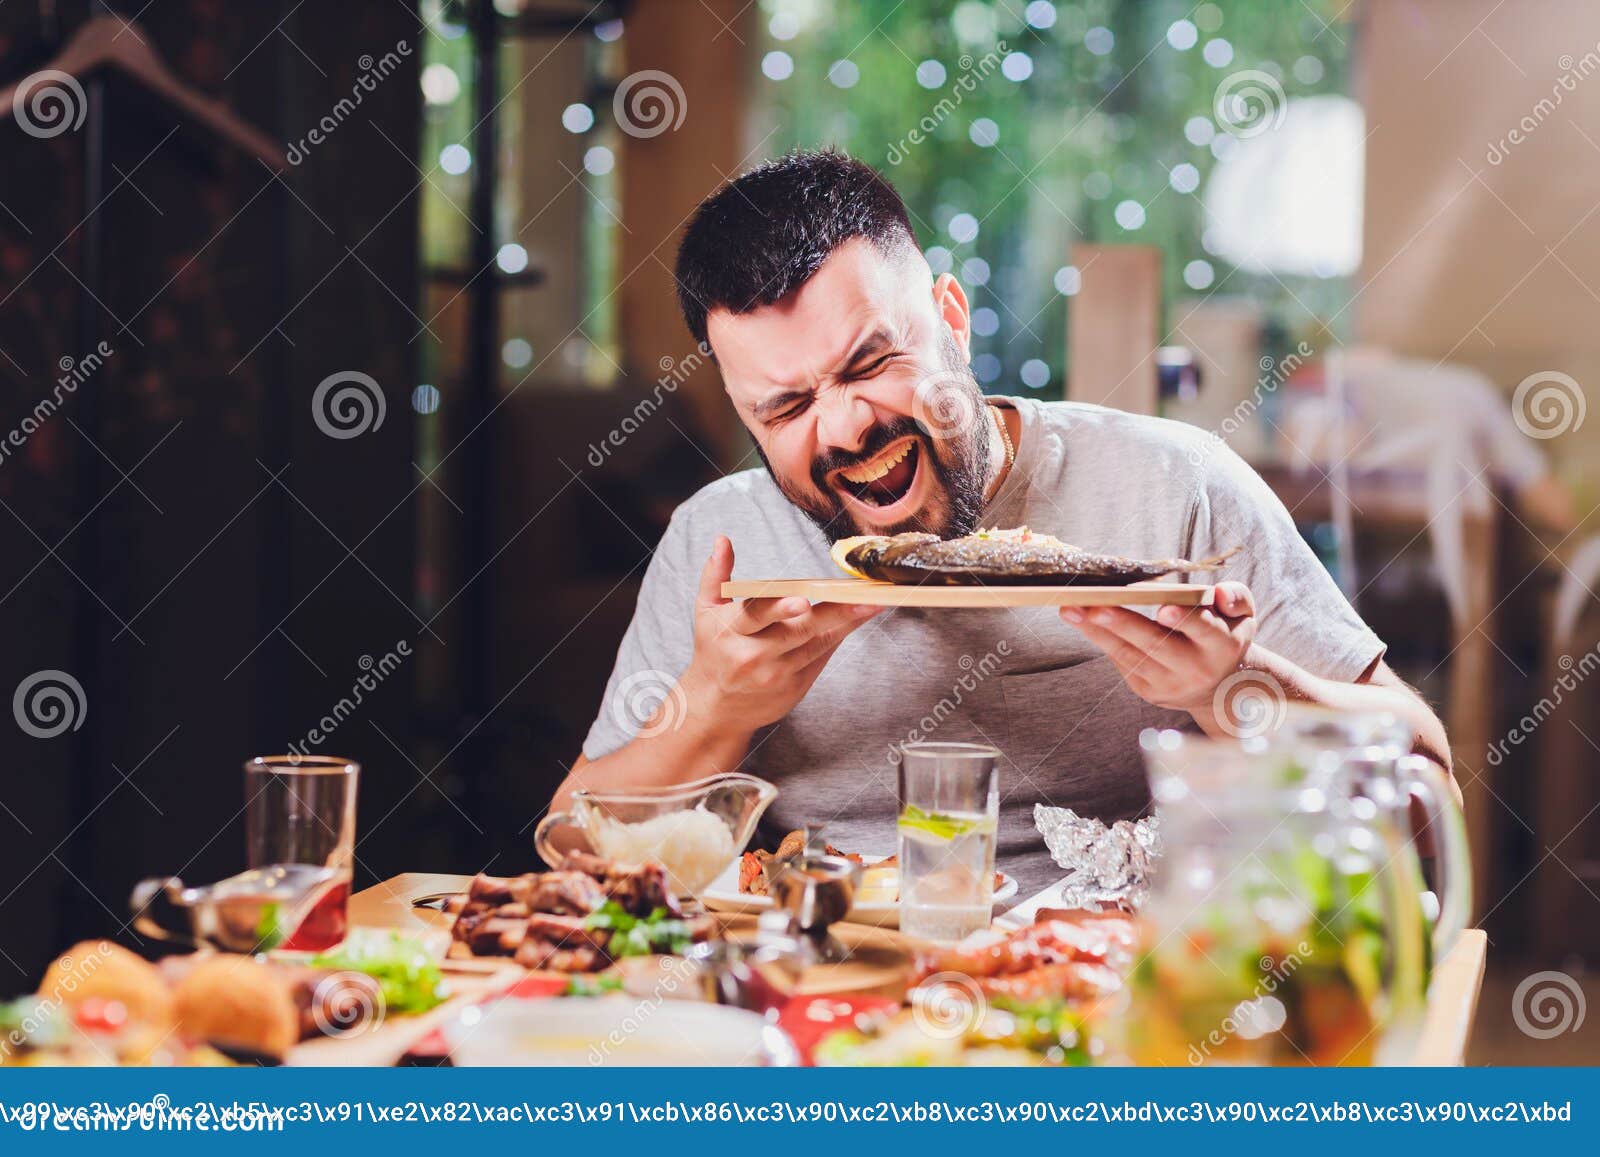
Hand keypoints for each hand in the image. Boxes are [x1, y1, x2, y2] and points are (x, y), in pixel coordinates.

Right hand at [682, 536, 881, 732]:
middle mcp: (753, 655)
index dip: (778, 608)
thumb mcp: (705, 611)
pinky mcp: (795, 687)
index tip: (801, 599)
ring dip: (847, 622)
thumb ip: (715, 574)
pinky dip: (840, 636)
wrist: (715, 706)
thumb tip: (722, 539)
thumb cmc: (713, 649)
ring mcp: (776, 674)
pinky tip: (859, 617)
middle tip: (860, 599)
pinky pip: (822, 657)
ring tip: (872, 603)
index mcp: (730, 631)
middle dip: (831, 614)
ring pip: (817, 644)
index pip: (755, 615)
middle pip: (796, 631)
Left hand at [1061, 582, 1256, 719]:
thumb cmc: (1225, 636)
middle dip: (1126, 625)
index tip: (1165, 608)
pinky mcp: (1147, 691)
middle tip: (1098, 607)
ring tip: (1071, 609)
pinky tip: (1079, 619)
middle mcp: (1195, 669)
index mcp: (1222, 646)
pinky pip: (1122, 662)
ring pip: (1130, 655)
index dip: (1185, 620)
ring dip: (1097, 631)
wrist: (1219, 686)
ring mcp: (1169, 684)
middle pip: (1158, 645)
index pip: (1204, 631)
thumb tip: (1219, 593)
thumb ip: (1237, 598)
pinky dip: (1100, 639)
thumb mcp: (1243, 616)